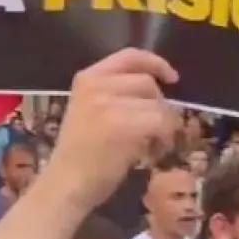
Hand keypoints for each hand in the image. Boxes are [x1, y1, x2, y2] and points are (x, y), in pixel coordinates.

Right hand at [44, 49, 179, 209]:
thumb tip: (160, 88)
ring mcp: (108, 105)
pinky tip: (153, 152)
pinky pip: (161, 123)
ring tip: (153, 144)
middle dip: (159, 105)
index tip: (172, 77)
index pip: (130, 56)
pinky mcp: (123, 126)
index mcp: (87, 78)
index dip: (156, 63)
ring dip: (164, 126)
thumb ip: (117, 94)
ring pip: (158, 105)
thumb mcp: (91, 110)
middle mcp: (96, 86)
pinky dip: (165, 139)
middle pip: (148, 83)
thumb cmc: (83, 152)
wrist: (66, 183)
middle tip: (155, 129)